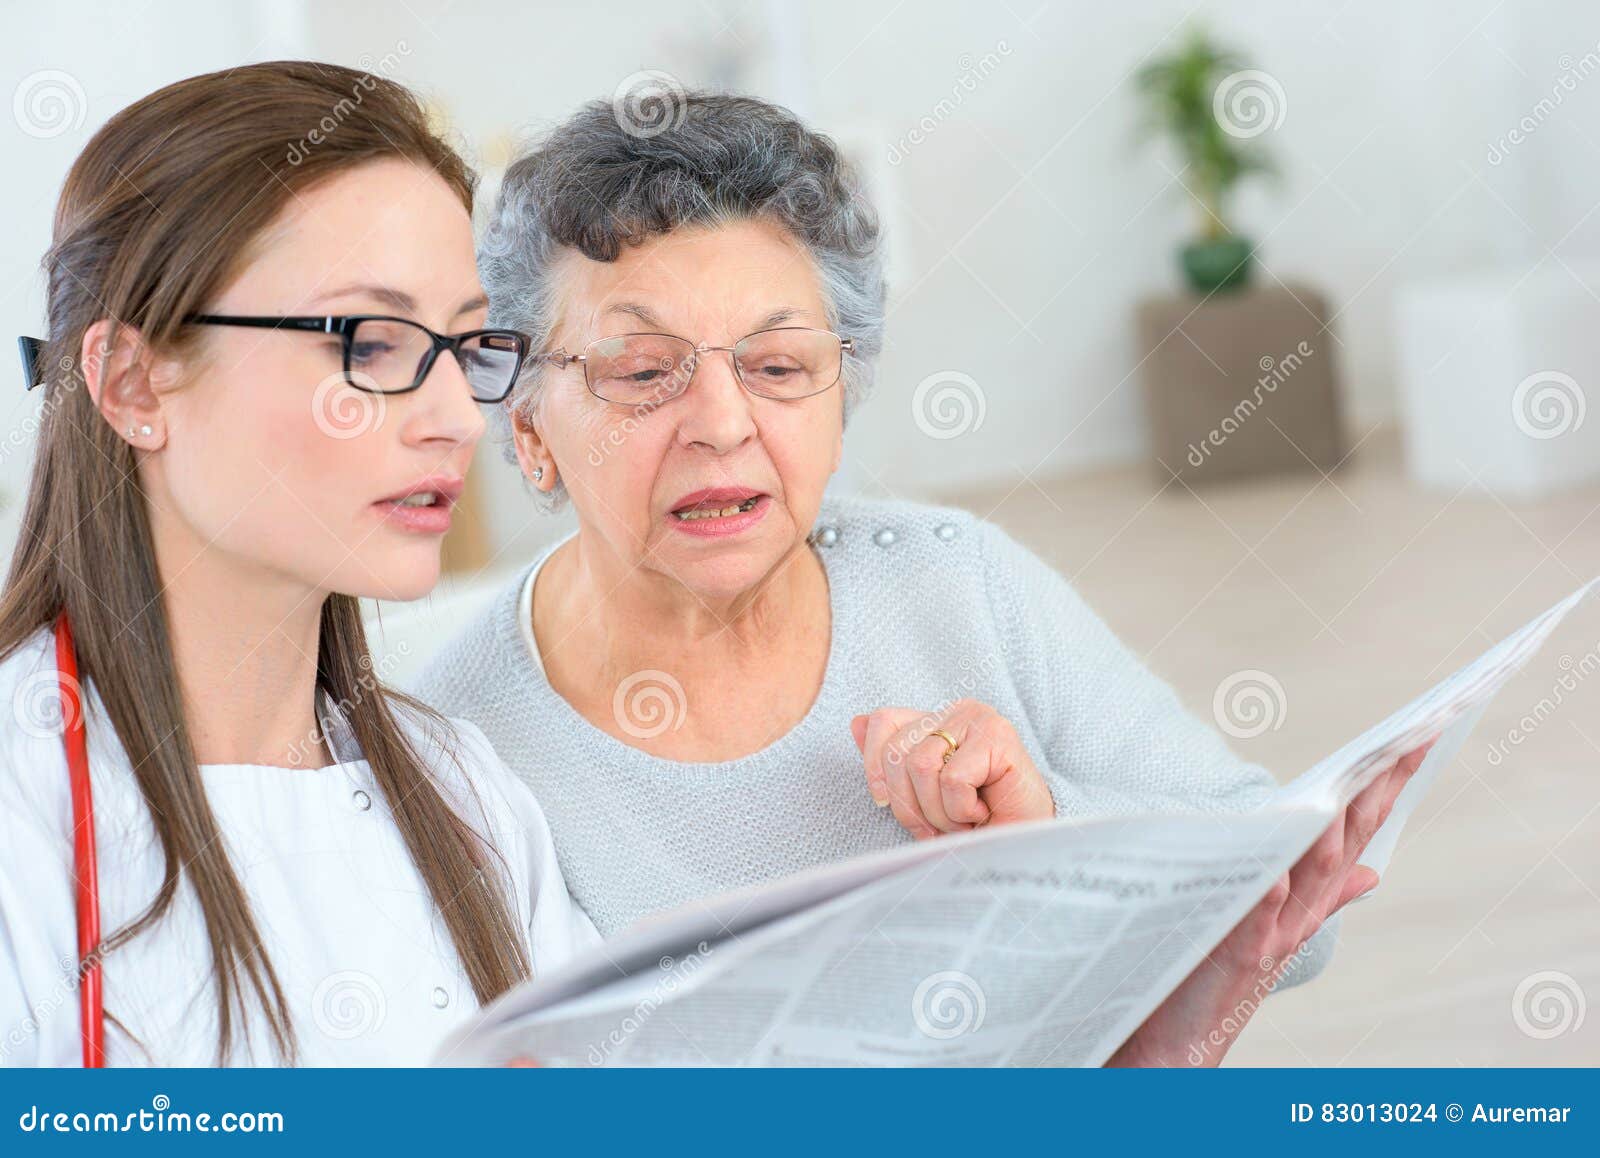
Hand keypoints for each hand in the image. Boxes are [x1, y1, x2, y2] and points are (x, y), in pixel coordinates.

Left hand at [849, 699, 1055, 838]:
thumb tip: (856, 722)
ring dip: (939, 811)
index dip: (874, 767)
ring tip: (964, 819)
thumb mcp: (921, 795)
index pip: (882, 722)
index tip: (885, 803)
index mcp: (935, 720)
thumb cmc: (976, 823)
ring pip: (921, 766)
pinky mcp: (998, 735)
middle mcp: (956, 711)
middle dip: (910, 804)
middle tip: (938, 825)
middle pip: (896, 752)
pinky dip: (961, 809)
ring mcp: (978, 719)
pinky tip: (982, 811)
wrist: (1025, 846)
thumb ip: (892, 762)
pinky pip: (952, 778)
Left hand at [1106, 737, 1436, 1066]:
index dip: (1388, 784)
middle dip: (1376, 790)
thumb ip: (1323, 896)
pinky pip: (1255, 917)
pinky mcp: (1232, 955)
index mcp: (1307, 901)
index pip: (1356, 831)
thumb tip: (1371, 870)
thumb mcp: (1274, 929)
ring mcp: (1270, 937)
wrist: (1177, 1045)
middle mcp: (1298, 916)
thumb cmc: (1217, 976)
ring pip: (1309, 876)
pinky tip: (1274, 862)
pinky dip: (1268, 889)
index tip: (1418, 736)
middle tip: (1407, 740)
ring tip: (1346, 785)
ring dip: (1329, 831)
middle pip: (1345, 842)